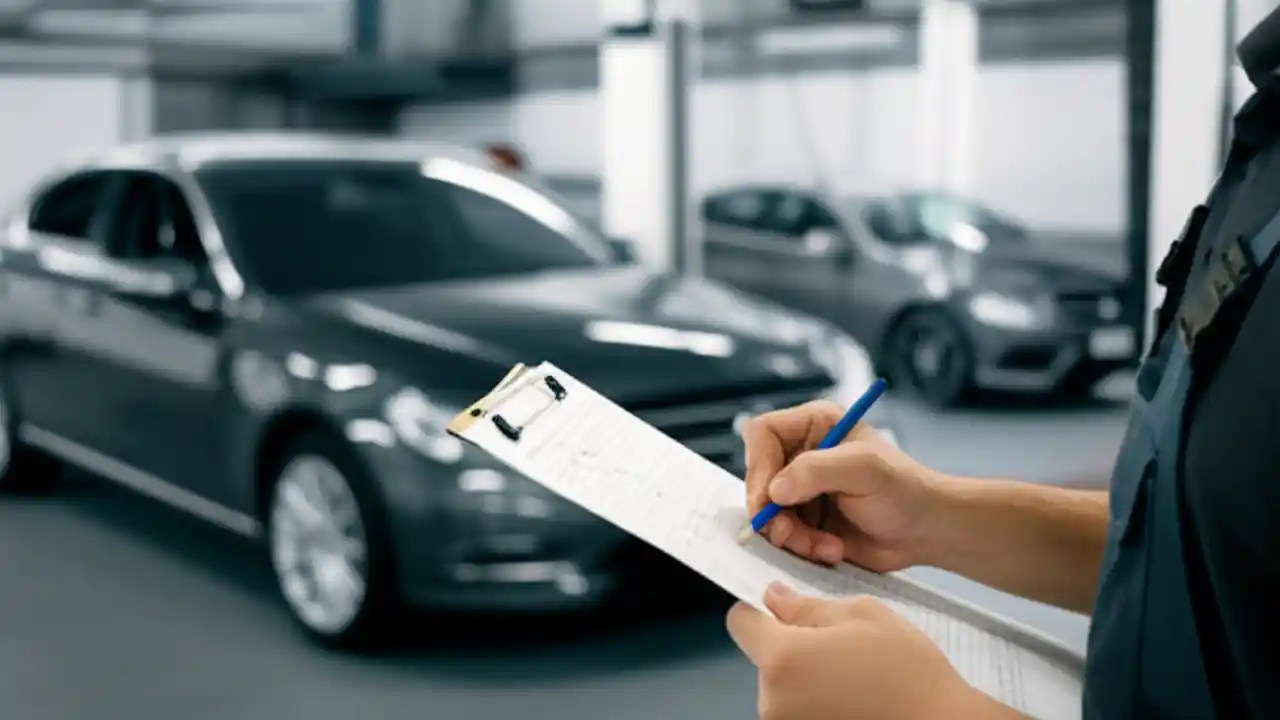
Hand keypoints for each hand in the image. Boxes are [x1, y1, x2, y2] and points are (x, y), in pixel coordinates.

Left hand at [727, 584, 1009, 719]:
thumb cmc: (906, 668)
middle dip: (790, 646)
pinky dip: (815, 701)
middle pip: (763, 657)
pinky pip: (796, 709)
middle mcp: (771, 700)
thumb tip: (773, 598)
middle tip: (838, 645)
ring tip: (850, 676)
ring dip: (804, 676)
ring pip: (781, 685)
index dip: (759, 610)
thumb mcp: (861, 615)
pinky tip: (851, 699)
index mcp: (781, 658)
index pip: (740, 623)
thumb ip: (807, 607)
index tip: (786, 610)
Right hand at [741, 400, 943, 569]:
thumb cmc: (905, 491)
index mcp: (815, 425)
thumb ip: (816, 471)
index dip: (759, 465)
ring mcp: (802, 489)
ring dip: (791, 536)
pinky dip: (801, 549)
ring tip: (824, 547)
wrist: (927, 532)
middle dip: (773, 511)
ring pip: (767, 512)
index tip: (770, 497)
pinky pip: (782, 535)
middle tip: (788, 534)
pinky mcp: (805, 520)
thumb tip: (773, 490)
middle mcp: (802, 454)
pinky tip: (831, 550)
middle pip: (758, 478)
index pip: (763, 433)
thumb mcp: (864, 470)